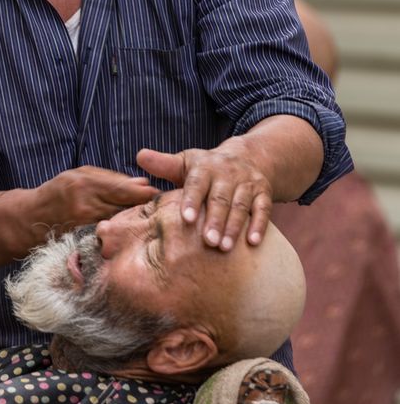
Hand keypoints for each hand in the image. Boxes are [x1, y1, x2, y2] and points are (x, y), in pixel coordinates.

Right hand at [34, 165, 160, 235]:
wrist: (31, 219)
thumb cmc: (58, 192)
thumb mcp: (80, 175)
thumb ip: (111, 179)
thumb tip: (143, 183)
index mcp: (85, 184)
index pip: (122, 189)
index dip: (143, 192)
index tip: (159, 194)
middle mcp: (85, 205)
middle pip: (124, 208)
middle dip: (143, 208)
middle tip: (164, 209)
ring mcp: (85, 226)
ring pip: (119, 224)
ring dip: (135, 223)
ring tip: (152, 222)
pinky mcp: (84, 242)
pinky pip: (110, 237)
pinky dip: (122, 235)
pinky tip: (132, 235)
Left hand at [136, 141, 272, 250]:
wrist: (246, 157)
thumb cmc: (206, 168)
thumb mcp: (185, 163)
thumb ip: (163, 165)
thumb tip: (139, 155)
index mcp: (205, 167)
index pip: (197, 184)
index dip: (192, 200)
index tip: (186, 219)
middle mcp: (227, 173)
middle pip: (220, 198)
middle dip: (214, 220)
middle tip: (208, 242)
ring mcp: (247, 183)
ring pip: (241, 205)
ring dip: (234, 226)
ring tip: (225, 248)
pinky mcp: (263, 192)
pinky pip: (263, 208)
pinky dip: (259, 225)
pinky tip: (253, 243)